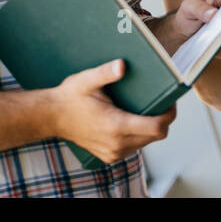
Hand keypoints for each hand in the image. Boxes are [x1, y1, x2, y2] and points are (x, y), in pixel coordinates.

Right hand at [49, 59, 176, 163]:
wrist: (50, 117)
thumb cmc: (70, 97)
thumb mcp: (86, 80)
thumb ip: (105, 73)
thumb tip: (122, 65)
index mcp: (115, 126)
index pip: (157, 127)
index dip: (169, 114)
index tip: (170, 100)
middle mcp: (116, 143)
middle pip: (157, 135)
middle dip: (163, 118)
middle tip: (161, 99)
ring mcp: (113, 152)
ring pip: (147, 142)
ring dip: (151, 127)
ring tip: (147, 107)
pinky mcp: (109, 156)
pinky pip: (135, 146)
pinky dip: (139, 134)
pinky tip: (133, 118)